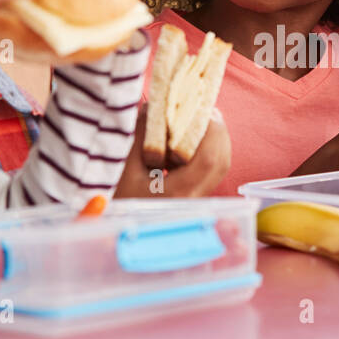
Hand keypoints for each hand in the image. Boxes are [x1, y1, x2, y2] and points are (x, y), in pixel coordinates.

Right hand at [114, 104, 230, 196]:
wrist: (117, 229)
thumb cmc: (119, 203)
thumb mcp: (124, 170)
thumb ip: (141, 138)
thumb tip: (153, 108)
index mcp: (178, 192)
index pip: (209, 159)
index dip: (211, 131)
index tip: (202, 111)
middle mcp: (193, 198)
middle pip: (221, 162)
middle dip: (217, 133)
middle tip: (205, 112)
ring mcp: (196, 199)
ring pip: (219, 167)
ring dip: (214, 141)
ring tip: (199, 123)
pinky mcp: (194, 196)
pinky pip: (211, 171)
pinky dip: (207, 152)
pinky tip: (191, 141)